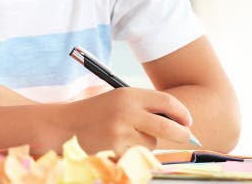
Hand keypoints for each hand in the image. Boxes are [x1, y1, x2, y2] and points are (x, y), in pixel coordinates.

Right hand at [45, 88, 192, 154]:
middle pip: (169, 127)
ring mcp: (121, 133)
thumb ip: (145, 108)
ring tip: (123, 137)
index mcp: (128, 94)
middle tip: (187, 137)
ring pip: (151, 144)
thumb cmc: (95, 113)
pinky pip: (137, 156)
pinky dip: (132, 154)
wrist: (63, 126)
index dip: (181, 113)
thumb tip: (178, 123)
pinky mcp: (116, 151)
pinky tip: (115, 146)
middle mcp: (127, 112)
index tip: (187, 121)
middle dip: (182, 134)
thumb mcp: (118, 101)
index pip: (166, 101)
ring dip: (145, 144)